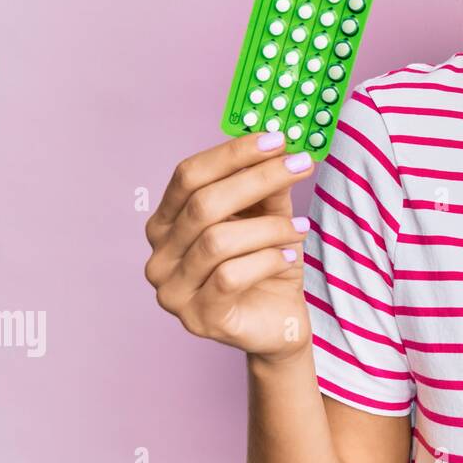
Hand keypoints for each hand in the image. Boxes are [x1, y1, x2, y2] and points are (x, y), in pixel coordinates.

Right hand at [143, 131, 317, 360]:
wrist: (278, 323)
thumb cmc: (266, 265)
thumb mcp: (267, 217)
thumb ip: (266, 187)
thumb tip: (278, 147)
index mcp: (167, 222)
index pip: (188, 176)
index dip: (232, 154)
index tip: (276, 139)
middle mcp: (160, 255)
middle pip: (203, 204)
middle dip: (258, 179)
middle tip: (302, 165)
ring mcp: (173, 290)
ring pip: (217, 241)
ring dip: (269, 228)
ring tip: (300, 228)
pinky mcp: (198, 318)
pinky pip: (230, 277)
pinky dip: (267, 260)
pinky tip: (289, 258)